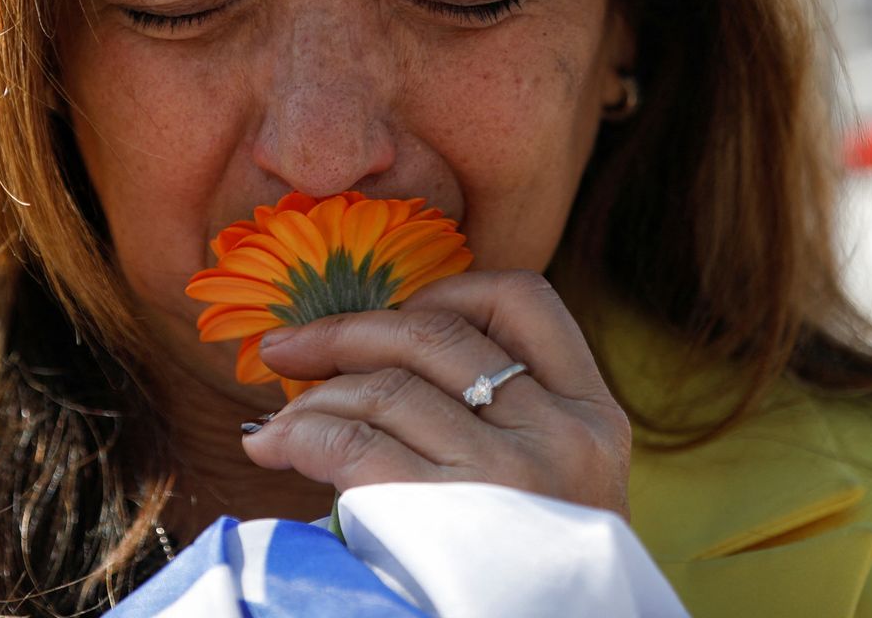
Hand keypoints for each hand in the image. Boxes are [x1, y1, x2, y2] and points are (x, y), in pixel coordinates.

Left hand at [240, 270, 631, 517]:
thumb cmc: (534, 582)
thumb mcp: (561, 486)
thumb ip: (507, 417)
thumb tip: (375, 358)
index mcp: (596, 415)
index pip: (525, 299)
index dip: (447, 289)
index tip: (393, 313)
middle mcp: (561, 434)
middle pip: (433, 334)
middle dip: (344, 331)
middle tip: (283, 349)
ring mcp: (510, 476)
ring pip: (384, 387)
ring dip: (312, 397)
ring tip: (278, 423)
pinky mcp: (449, 520)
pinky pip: (353, 444)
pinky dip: (300, 434)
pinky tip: (275, 447)